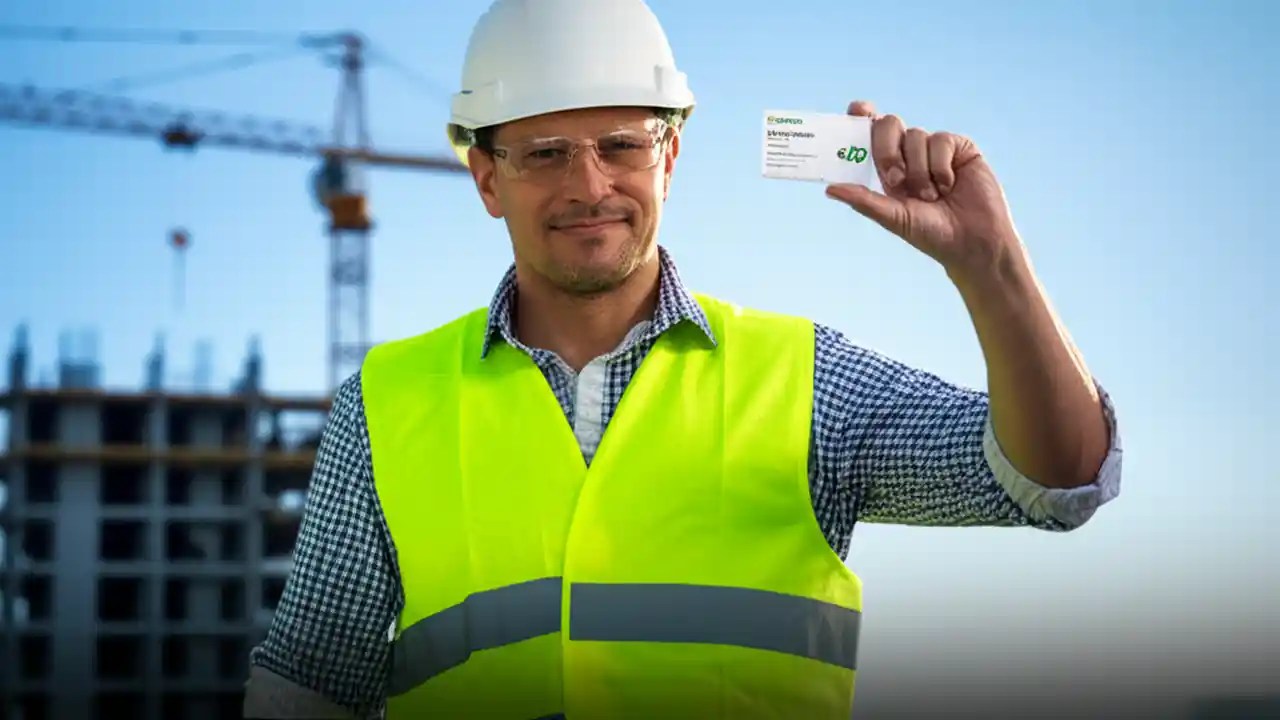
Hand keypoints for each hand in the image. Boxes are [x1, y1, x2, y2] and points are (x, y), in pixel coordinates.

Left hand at [826, 100, 1022, 278]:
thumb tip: (829, 189)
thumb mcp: (893, 217)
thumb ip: (863, 200)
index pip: (871, 132)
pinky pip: (941, 140)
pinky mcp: (960, 147)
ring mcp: (935, 149)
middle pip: (889, 125)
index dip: (862, 117)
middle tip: (895, 179)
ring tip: (931, 197)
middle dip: (887, 149)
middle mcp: (910, 154)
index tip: (856, 110)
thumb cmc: (931, 234)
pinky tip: (950, 186)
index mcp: (889, 167)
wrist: (972, 241)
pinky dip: (940, 167)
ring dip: (920, 171)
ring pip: (915, 135)